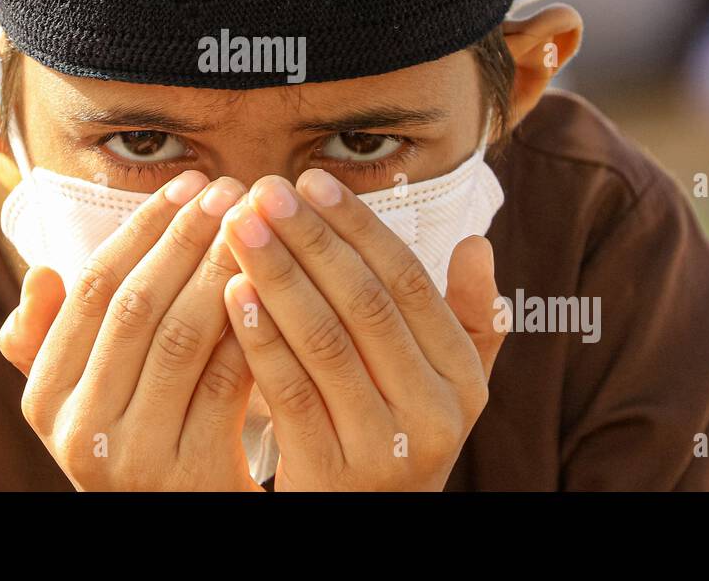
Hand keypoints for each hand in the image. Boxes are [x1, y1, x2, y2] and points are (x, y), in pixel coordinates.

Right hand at [0, 171, 262, 490]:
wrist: (179, 527)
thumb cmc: (141, 441)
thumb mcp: (87, 397)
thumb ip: (54, 340)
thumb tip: (42, 271)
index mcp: (45, 396)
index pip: (93, 288)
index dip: (144, 228)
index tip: (188, 185)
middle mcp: (78, 429)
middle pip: (136, 305)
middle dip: (187, 237)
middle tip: (231, 190)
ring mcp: (133, 457)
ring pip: (182, 338)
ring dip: (222, 271)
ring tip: (256, 227)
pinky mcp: (191, 478)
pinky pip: (227, 384)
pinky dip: (250, 330)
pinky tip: (273, 289)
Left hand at [220, 170, 507, 490]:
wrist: (367, 527)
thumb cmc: (396, 433)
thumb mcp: (445, 384)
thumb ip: (466, 319)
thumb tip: (477, 244)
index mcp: (462, 375)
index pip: (407, 281)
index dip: (357, 226)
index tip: (310, 181)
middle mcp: (435, 411)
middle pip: (365, 304)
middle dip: (309, 240)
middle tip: (262, 190)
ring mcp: (385, 447)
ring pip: (325, 342)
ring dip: (277, 276)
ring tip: (238, 229)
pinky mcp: (332, 474)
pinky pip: (291, 393)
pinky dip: (261, 340)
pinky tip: (231, 294)